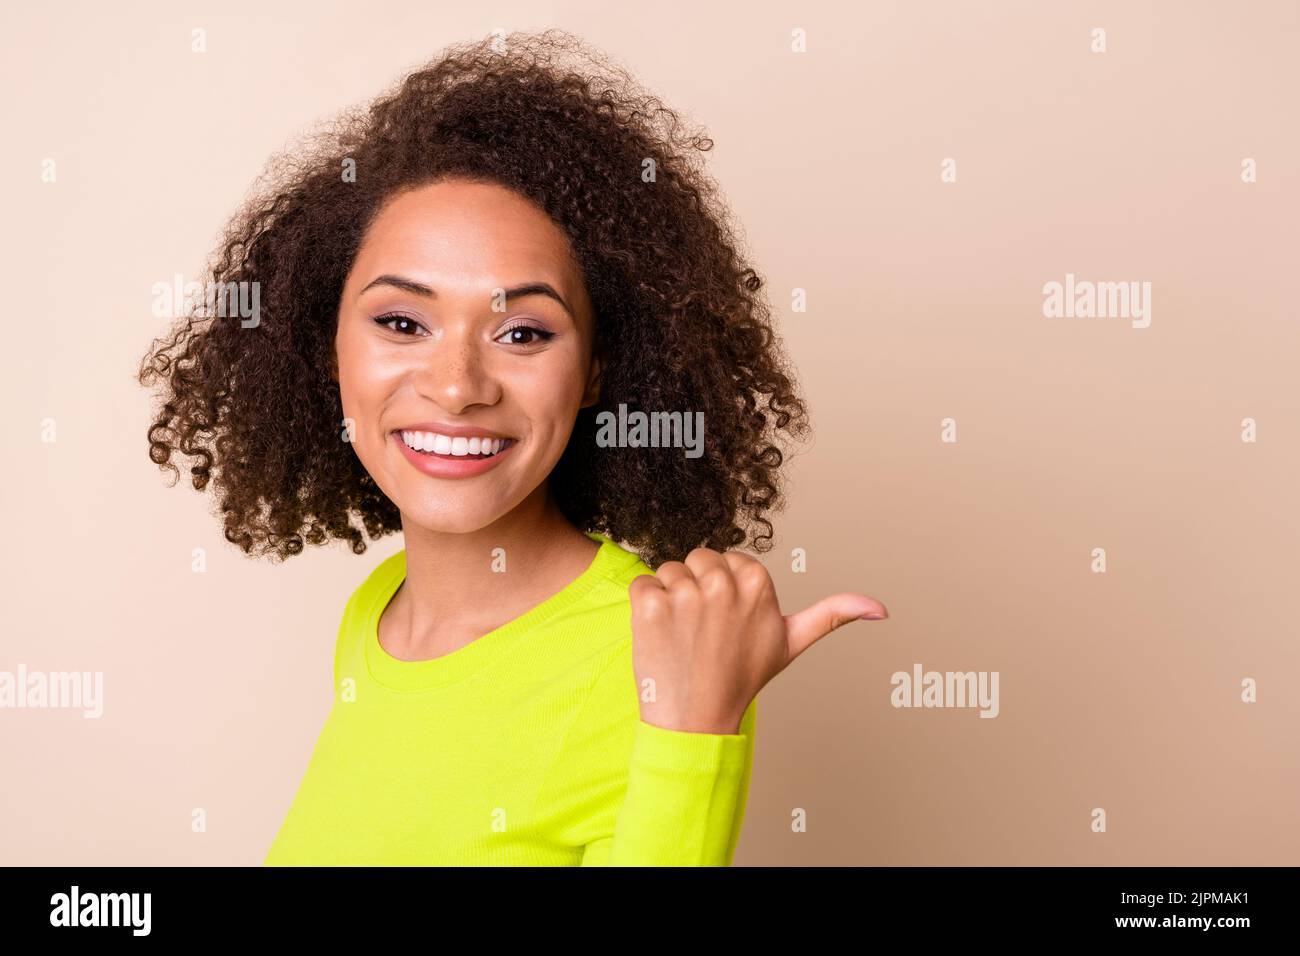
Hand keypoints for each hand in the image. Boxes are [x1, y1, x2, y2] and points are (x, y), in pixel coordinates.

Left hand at [627, 547, 887, 733]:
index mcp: (758, 581)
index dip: (722, 590)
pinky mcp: (651, 605)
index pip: (725, 559)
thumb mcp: (791, 643)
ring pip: (668, 571)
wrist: (697, 720)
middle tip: (704, 633)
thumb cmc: (742, 679)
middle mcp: (724, 582)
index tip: (728, 625)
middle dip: (696, 589)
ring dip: (669, 600)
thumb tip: (881, 609)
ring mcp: (686, 593)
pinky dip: (643, 608)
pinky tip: (660, 637)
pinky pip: (640, 584)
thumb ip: (833, 616)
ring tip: (684, 638)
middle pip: (696, 560)